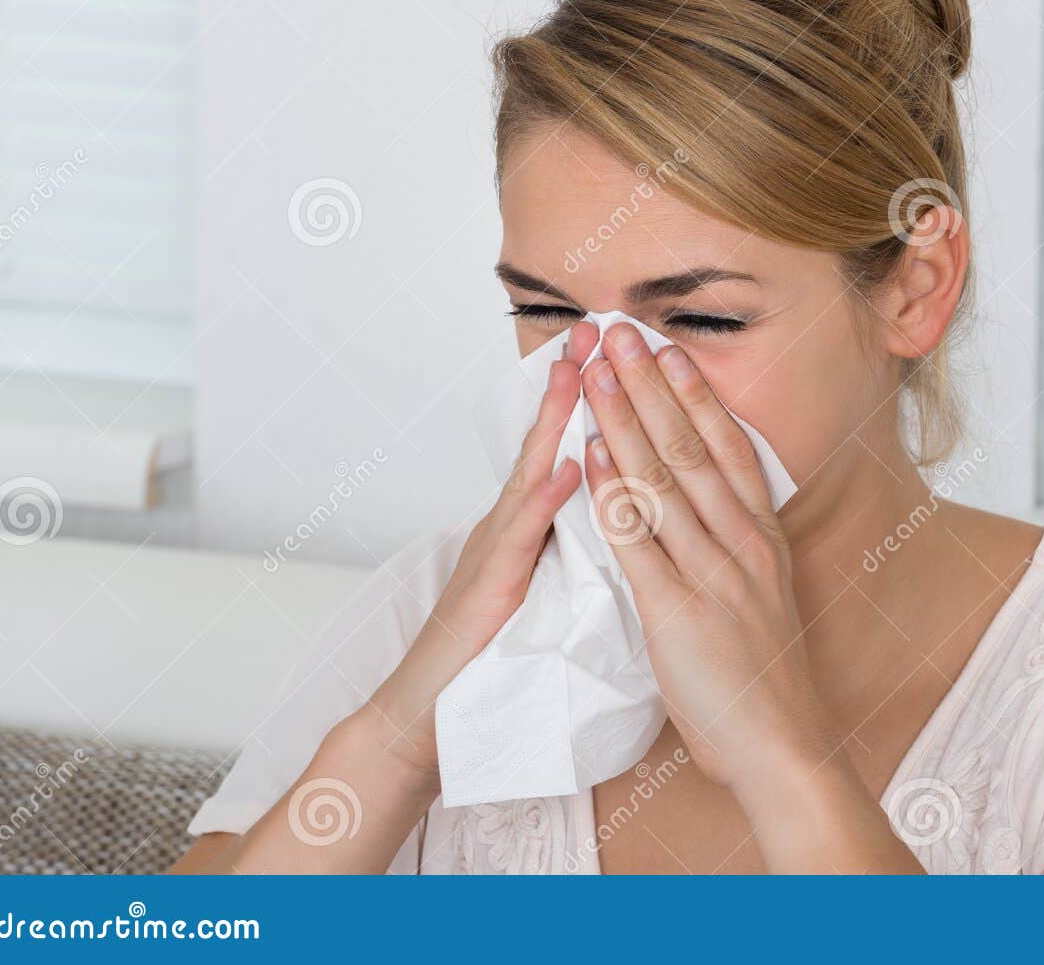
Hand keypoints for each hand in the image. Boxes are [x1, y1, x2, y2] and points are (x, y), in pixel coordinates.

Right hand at [364, 322, 598, 776]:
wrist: (428, 714)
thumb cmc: (487, 653)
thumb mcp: (538, 584)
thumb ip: (564, 543)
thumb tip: (605, 509)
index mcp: (528, 528)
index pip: (563, 450)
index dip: (588, 402)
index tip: (614, 351)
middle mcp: (509, 527)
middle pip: (544, 444)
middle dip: (568, 385)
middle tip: (592, 329)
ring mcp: (493, 553)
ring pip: (529, 475)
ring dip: (553, 422)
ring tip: (579, 372)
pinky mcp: (487, 589)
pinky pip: (520, 539)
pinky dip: (544, 501)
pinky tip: (569, 468)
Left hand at [580, 323, 836, 798]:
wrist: (781, 743)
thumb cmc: (763, 679)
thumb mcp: (761, 596)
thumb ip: (736, 549)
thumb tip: (715, 511)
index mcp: (761, 538)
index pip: (728, 448)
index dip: (696, 395)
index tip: (671, 351)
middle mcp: (741, 542)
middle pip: (690, 447)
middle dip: (651, 386)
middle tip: (622, 335)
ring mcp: (711, 572)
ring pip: (661, 479)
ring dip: (624, 419)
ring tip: (596, 373)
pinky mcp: (678, 608)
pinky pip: (639, 539)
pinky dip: (613, 491)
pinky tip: (592, 453)